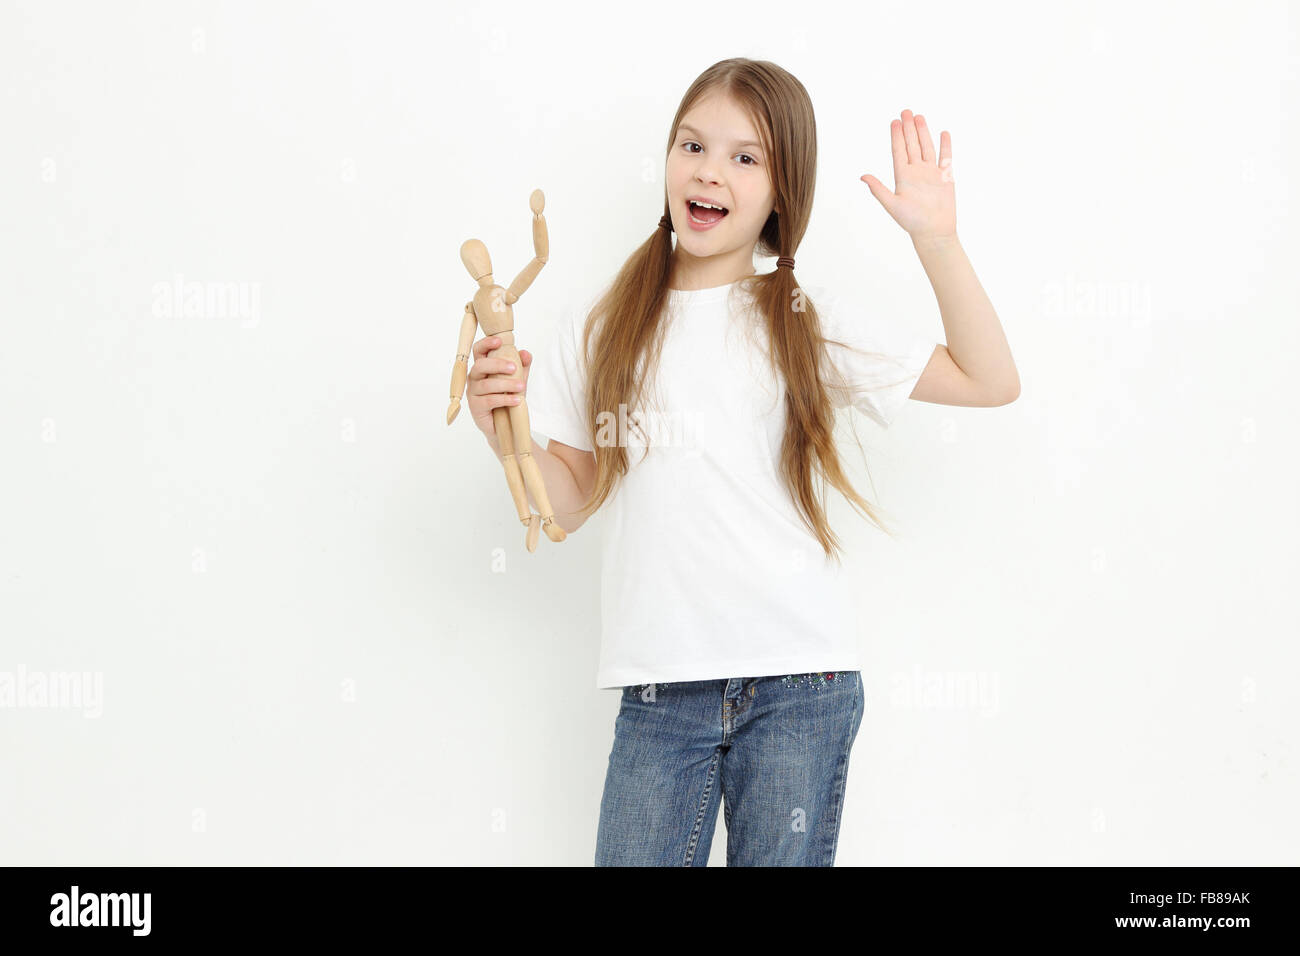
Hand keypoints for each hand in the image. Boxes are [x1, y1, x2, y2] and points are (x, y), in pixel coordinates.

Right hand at [466, 335, 530, 439]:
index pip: (478, 350)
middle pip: (480, 365)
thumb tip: (525, 353)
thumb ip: (522, 365)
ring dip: (506, 385)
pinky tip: (517, 400)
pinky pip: (489, 400)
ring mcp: (472, 392)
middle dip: (497, 365)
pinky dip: (504, 399)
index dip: (486, 343)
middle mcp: (474, 378)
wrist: (506, 425)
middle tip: (514, 368)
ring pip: (486, 385)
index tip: (499, 341)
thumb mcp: (518, 379)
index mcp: (483, 367)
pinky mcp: (475, 407)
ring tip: (521, 387)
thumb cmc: (508, 398)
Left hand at [860, 109, 956, 242]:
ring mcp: (930, 173)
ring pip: (926, 147)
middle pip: (911, 145)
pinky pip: (945, 157)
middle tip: (905, 111)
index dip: (896, 136)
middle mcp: (916, 172)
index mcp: (902, 176)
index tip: (894, 121)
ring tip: (918, 117)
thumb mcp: (892, 205)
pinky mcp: (945, 177)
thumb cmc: (912, 222)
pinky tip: (943, 133)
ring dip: (923, 132)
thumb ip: (879, 189)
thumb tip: (863, 177)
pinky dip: (945, 145)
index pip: (898, 151)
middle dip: (908, 128)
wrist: (934, 231)